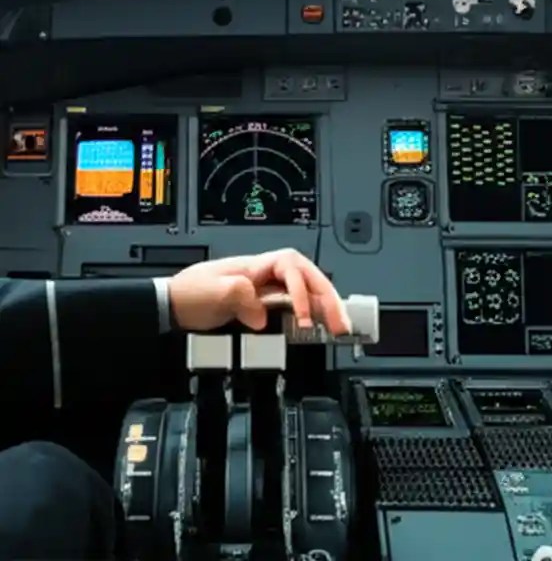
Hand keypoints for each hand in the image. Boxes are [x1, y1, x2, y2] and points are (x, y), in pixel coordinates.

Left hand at [168, 249, 346, 334]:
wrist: (171, 305)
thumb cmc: (189, 293)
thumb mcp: (213, 291)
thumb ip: (241, 297)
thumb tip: (262, 316)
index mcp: (257, 266)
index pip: (293, 269)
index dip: (302, 290)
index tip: (303, 315)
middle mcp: (267, 274)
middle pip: (309, 278)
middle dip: (328, 298)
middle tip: (340, 322)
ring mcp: (268, 289)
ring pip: (308, 291)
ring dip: (326, 306)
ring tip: (340, 326)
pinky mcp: (265, 304)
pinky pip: (296, 305)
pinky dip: (313, 314)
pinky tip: (321, 325)